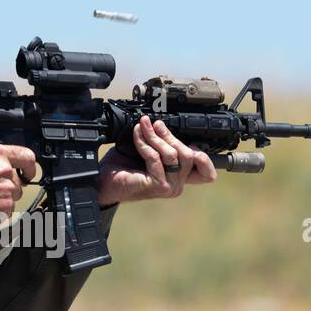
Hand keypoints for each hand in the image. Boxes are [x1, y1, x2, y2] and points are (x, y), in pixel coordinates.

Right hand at [0, 143, 37, 215]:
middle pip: (17, 182)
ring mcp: (6, 190)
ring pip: (12, 197)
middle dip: (6, 188)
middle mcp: (5, 170)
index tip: (28, 173)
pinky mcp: (5, 208)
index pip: (26, 156)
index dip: (29, 167)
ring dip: (1, 201)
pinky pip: (7, 211)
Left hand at [97, 116, 216, 205]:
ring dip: (156, 136)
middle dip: (171, 136)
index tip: (186, 138)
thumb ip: (163, 145)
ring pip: (172, 154)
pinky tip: (137, 134)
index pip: (206, 174)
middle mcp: (177, 186)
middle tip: (154, 124)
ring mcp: (169, 187)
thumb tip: (166, 124)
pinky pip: (156, 157)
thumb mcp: (149, 153)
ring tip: (143, 126)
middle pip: (189, 155)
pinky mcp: (157, 185)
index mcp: (179, 179)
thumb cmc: (123, 168)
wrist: (103, 182)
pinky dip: (145, 143)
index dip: (204, 157)